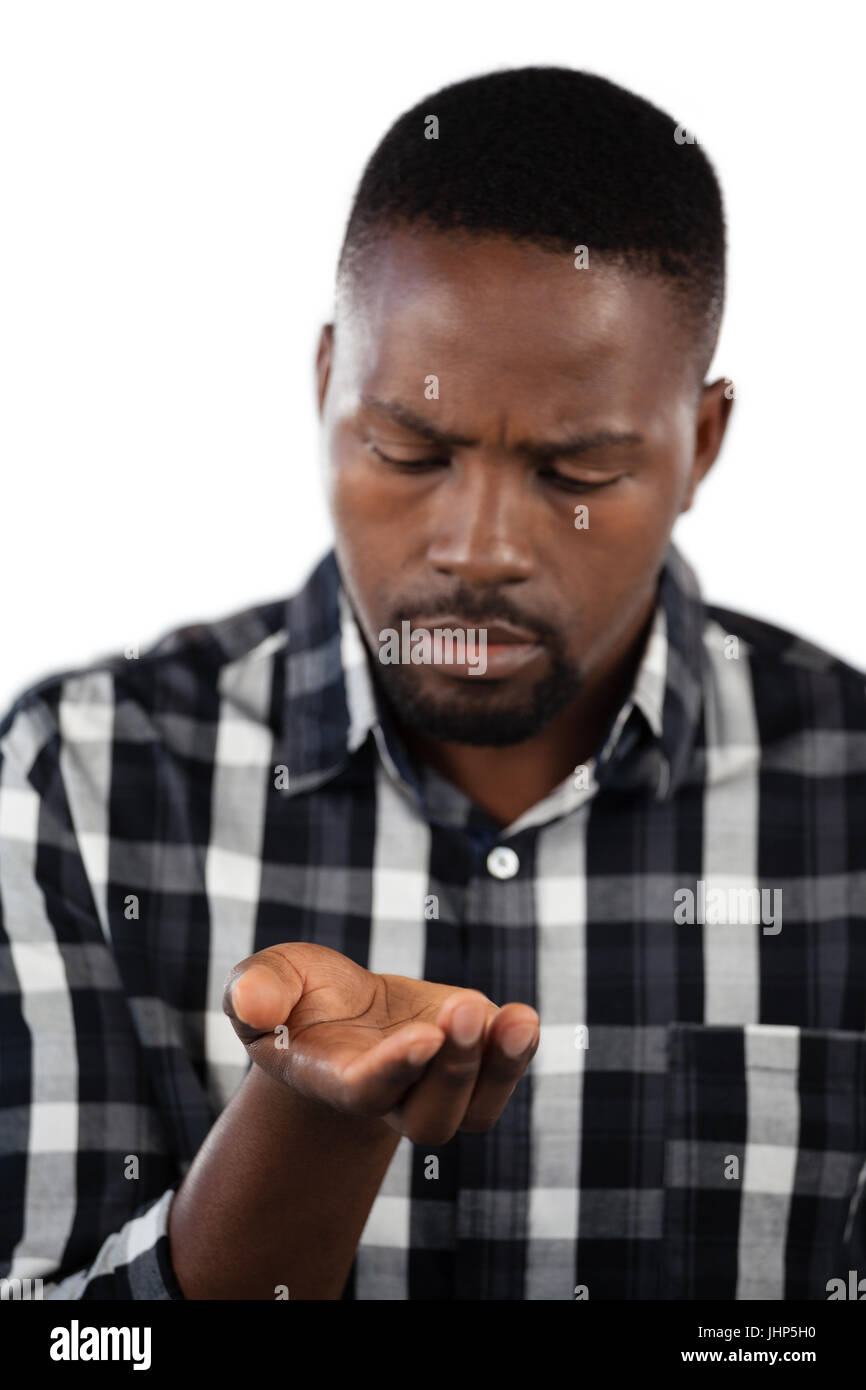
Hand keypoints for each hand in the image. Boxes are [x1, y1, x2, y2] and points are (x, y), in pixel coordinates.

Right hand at [224, 942, 538, 1144]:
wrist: (339, 1010)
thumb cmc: (296, 995)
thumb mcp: (267, 978)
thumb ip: (254, 989)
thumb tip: (252, 1001)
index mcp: (331, 1079)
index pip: (366, 1090)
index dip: (396, 1068)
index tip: (424, 1035)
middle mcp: (389, 1096)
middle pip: (430, 1116)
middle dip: (453, 1068)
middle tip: (463, 1009)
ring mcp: (434, 1085)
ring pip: (473, 1109)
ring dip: (498, 1067)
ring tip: (514, 1019)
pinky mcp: (471, 1061)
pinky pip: (502, 1078)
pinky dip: (517, 1052)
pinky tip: (521, 1018)